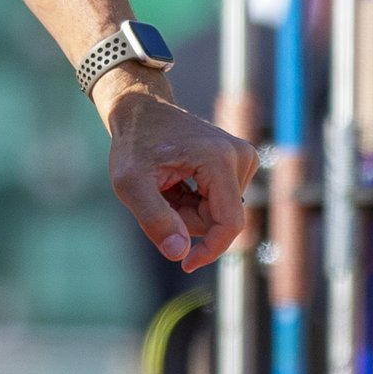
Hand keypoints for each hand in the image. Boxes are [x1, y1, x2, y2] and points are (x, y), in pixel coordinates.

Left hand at [102, 88, 257, 274]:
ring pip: (219, 214)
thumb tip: (180, 254)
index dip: (209, 250)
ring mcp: (242, 158)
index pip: (229, 224)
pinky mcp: (238, 162)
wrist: (140, 110)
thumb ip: (154, 219)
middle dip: (186, 220)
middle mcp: (240, 156)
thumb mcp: (130, 183)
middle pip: (220, 220)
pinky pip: (219, 202)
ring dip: (188, 210)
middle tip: (157, 194)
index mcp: (219, 159)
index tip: (185, 263)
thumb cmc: (133, 143)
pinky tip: (176, 181)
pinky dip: (194, 201)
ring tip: (165, 184)